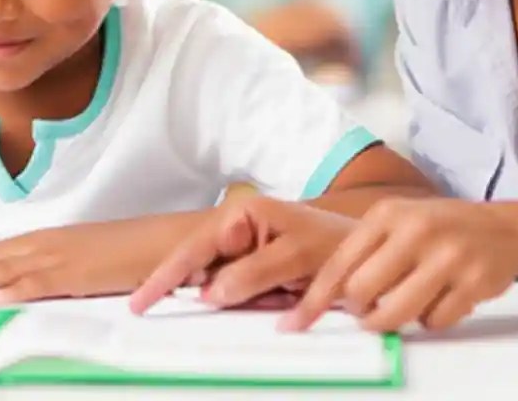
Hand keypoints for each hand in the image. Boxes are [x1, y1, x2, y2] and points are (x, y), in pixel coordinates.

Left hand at [0, 213, 205, 303]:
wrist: (167, 240)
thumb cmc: (129, 251)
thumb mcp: (83, 259)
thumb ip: (52, 271)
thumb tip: (22, 286)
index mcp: (47, 241)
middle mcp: (47, 245)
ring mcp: (62, 258)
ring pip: (5, 270)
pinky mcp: (81, 275)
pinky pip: (43, 284)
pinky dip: (17, 291)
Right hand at [130, 196, 354, 314]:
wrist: (376, 256)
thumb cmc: (338, 244)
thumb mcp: (298, 257)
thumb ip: (253, 273)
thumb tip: (210, 292)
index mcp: (241, 215)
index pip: (194, 250)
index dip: (165, 276)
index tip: (141, 302)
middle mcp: (238, 230)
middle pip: (201, 269)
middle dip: (208, 290)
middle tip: (234, 299)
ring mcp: (247, 251)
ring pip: (221, 285)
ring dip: (241, 299)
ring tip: (280, 291)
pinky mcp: (259, 271)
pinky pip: (241, 293)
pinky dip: (250, 303)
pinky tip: (280, 296)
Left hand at [283, 198, 517, 332]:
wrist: (505, 229)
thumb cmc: (437, 228)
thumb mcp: (397, 221)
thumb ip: (363, 250)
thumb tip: (326, 295)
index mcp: (388, 215)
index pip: (339, 263)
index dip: (315, 298)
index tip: (295, 322)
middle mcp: (416, 231)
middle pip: (362, 291)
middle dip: (357, 311)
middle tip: (365, 311)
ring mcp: (448, 256)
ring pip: (396, 312)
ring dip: (388, 322)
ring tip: (394, 311)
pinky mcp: (475, 282)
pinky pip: (433, 321)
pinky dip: (428, 321)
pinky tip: (436, 302)